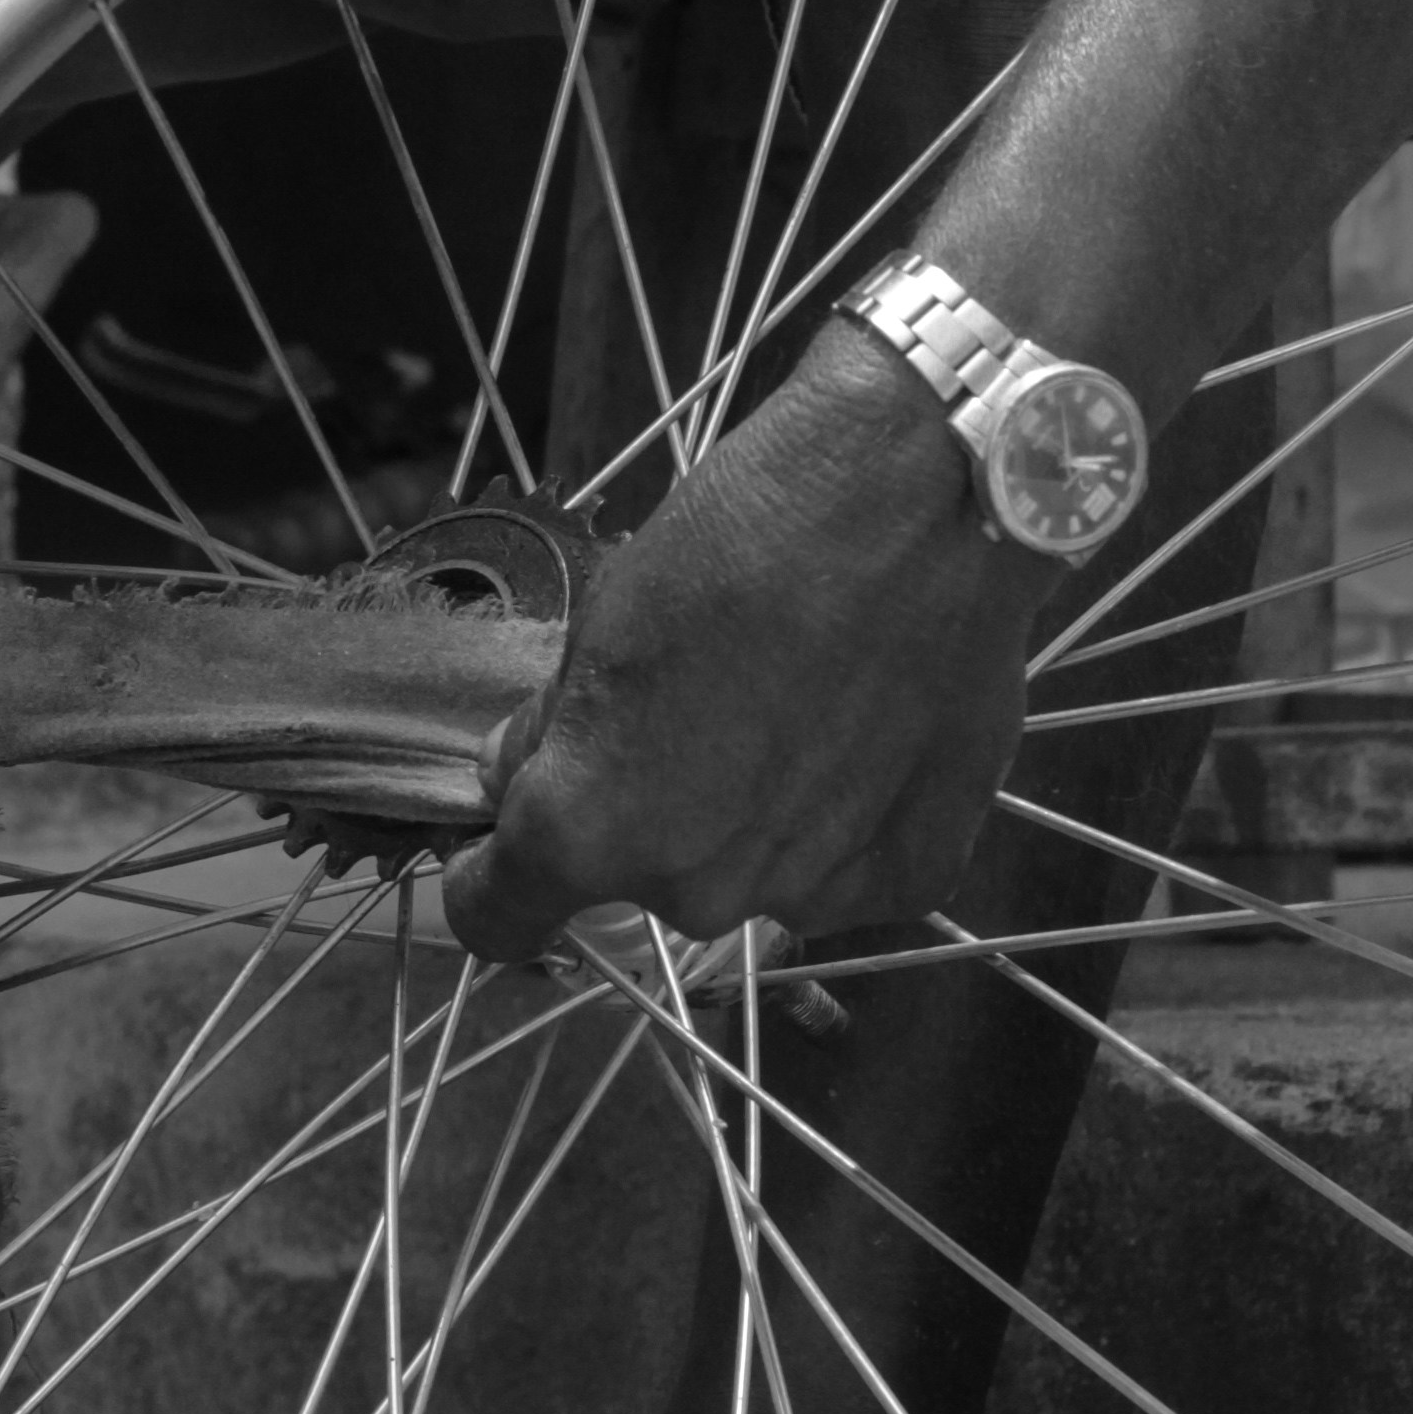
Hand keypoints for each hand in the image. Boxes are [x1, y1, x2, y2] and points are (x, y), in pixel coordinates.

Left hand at [438, 321, 1041, 965]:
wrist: (919, 497)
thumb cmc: (744, 536)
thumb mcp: (603, 616)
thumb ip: (554, 727)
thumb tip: (520, 779)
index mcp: (591, 827)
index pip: (500, 916)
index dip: (493, 881)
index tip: (509, 846)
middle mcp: (694, 890)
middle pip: (639, 878)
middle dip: (647, 811)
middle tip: (697, 708)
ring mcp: (810, 894)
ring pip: (746, 875)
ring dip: (749, 818)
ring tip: (799, 704)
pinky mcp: (910, 877)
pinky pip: (843, 870)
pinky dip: (846, 819)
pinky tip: (867, 727)